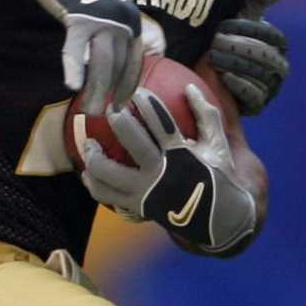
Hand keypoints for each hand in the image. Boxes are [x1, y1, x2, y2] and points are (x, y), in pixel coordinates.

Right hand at [6, 0, 143, 114]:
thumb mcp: (105, 8)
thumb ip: (112, 31)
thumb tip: (110, 61)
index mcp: (130, 18)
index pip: (134, 59)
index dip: (128, 85)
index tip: (122, 104)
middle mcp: (122, 18)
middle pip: (119, 64)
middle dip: (113, 93)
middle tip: (107, 115)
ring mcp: (100, 18)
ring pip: (102, 62)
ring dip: (96, 90)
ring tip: (90, 110)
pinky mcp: (77, 17)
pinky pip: (75, 50)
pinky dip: (74, 69)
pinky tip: (72, 86)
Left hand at [78, 84, 258, 256]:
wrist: (218, 219)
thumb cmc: (217, 175)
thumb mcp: (218, 144)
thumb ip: (206, 114)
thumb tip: (190, 87)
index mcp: (182, 155)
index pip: (162, 124)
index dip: (148, 105)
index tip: (136, 91)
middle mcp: (161, 174)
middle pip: (134, 144)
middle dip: (120, 122)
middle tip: (110, 109)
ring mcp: (145, 192)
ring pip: (109, 174)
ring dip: (95, 155)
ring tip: (89, 143)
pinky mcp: (136, 207)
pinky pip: (106, 195)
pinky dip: (93, 183)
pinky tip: (87, 171)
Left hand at [205, 0, 286, 115]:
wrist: (200, 73)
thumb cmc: (220, 40)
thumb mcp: (235, 17)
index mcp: (277, 45)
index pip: (272, 35)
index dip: (250, 28)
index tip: (224, 24)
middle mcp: (278, 67)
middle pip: (267, 56)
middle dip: (241, 47)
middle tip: (215, 40)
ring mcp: (269, 87)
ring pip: (260, 75)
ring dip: (236, 64)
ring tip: (213, 56)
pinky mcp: (257, 105)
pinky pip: (255, 96)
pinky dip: (241, 86)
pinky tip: (224, 77)